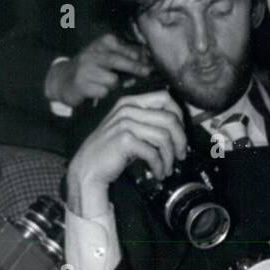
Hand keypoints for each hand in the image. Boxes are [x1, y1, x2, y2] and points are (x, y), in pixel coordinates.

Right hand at [45, 33, 152, 106]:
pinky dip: (103, 93)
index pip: (125, 49)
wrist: (63, 79)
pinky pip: (103, 91)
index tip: (151, 64)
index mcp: (102, 43)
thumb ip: (126, 58)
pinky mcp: (81, 84)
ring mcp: (85, 68)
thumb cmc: (92, 68)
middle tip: (148, 72)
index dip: (139, 58)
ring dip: (114, 86)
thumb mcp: (107, 57)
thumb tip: (147, 65)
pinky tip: (94, 90)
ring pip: (113, 80)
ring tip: (104, 84)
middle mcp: (93, 53)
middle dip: (136, 68)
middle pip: (119, 61)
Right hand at [66, 90, 186, 216]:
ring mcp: (125, 123)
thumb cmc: (111, 150)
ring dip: (170, 156)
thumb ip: (147, 120)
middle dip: (181, 139)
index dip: (179, 114)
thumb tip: (178, 125)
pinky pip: (153, 152)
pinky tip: (159, 172)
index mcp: (130, 102)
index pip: (165, 97)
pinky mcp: (124, 140)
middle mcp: (128, 109)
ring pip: (164, 137)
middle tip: (182, 153)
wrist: (88, 167)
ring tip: (168, 167)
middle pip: (169, 118)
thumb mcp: (128, 126)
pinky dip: (160, 165)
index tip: (182, 132)